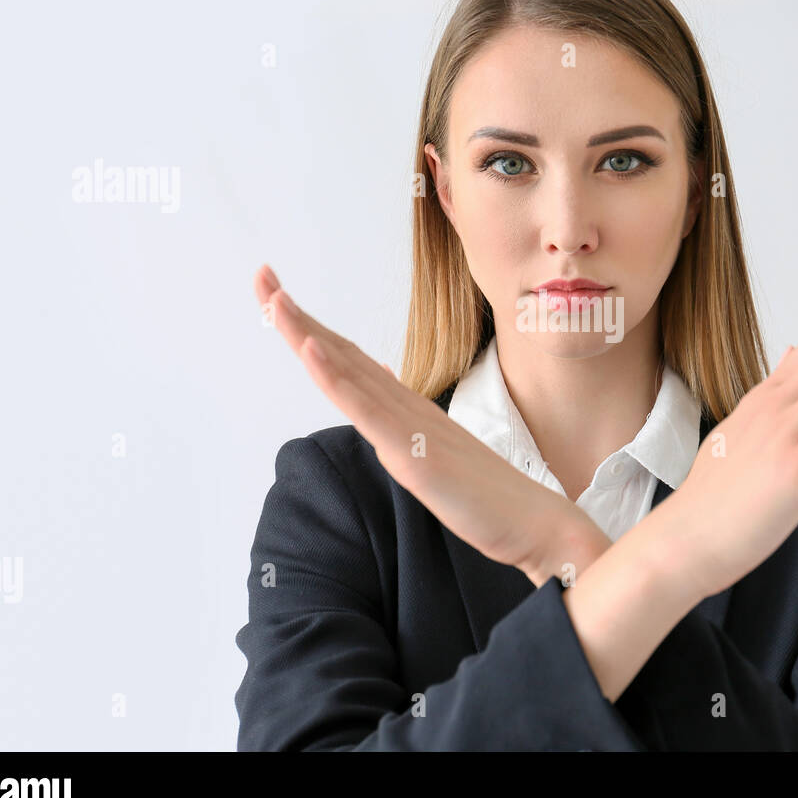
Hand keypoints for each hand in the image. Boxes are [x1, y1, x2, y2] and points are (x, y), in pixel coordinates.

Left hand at [253, 264, 603, 583]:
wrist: (536, 523)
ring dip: (306, 331)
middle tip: (261, 274)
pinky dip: (334, 375)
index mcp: (405, 408)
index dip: (311, 327)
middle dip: (296, 314)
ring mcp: (408, 425)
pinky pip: (365, 409)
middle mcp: (404, 405)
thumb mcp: (436, 453)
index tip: (278, 296)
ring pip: (346, 370)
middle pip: (339, 351)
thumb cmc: (491, 497)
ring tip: (274, 297)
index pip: (348, 358)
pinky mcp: (413, 450)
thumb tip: (381, 383)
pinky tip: (310, 349)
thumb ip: (406, 422)